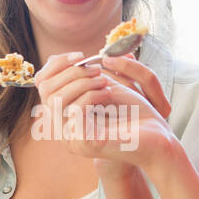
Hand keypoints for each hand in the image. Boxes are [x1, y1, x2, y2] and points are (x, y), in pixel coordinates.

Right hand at [34, 52, 174, 175]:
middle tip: (98, 71)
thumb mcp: (107, 87)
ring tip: (105, 81)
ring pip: (56, 99)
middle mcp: (61, 128)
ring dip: (82, 82)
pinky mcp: (83, 142)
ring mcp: (70, 138)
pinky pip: (74, 110)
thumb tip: (76, 56)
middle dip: (72, 72)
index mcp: (63, 114)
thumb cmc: (134, 113)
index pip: (42, 83)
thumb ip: (89, 73)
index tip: (80, 56)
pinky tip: (108, 94)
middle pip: (45, 88)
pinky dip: (91, 95)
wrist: (156, 139)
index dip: (56, 64)